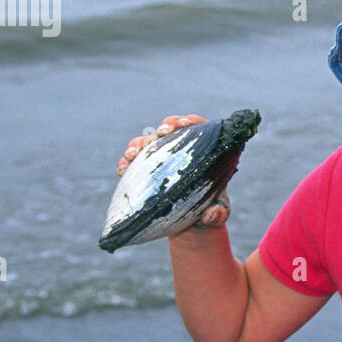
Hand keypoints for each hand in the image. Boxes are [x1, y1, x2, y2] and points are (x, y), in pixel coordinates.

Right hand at [115, 113, 229, 229]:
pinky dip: (125, 162)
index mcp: (203, 150)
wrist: (191, 220)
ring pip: (147, 141)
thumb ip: (219, 213)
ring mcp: (160, 155)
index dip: (191, 121)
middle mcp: (179, 147)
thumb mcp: (218, 211)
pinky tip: (122, 170)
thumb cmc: (209, 208)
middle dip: (165, 126)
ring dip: (138, 144)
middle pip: (171, 127)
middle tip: (162, 133)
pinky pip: (132, 160)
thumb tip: (210, 216)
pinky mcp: (144, 167)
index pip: (198, 126)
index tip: (185, 124)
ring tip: (133, 154)